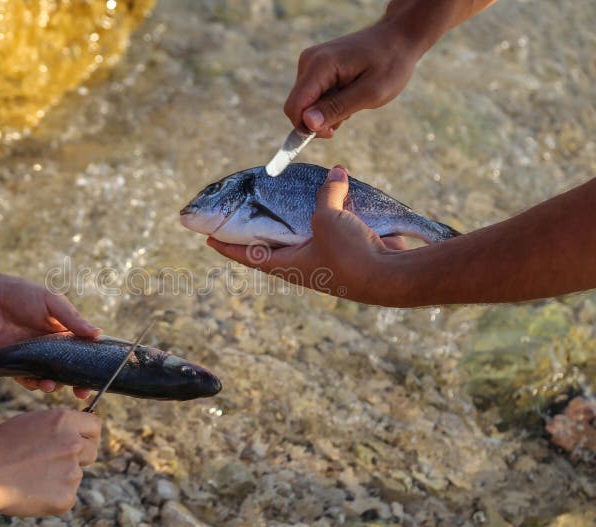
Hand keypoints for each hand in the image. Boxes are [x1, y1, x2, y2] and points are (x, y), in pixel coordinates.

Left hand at [0, 269, 99, 396]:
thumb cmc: (23, 294)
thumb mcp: (52, 302)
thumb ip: (73, 320)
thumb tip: (99, 334)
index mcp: (65, 333)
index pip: (83, 352)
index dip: (91, 366)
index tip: (99, 378)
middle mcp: (52, 348)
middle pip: (69, 371)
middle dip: (77, 384)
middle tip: (81, 392)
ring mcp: (34, 357)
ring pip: (49, 378)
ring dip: (53, 385)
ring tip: (50, 384)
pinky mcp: (16, 364)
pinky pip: (28, 380)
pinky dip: (33, 384)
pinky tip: (36, 382)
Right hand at [0, 409, 101, 516]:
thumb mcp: (31, 422)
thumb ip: (58, 427)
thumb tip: (75, 432)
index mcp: (64, 421)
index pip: (96, 425)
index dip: (88, 434)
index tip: (82, 440)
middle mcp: (73, 444)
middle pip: (92, 451)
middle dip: (80, 456)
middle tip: (54, 462)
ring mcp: (72, 472)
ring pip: (77, 474)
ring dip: (62, 476)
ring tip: (32, 476)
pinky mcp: (66, 497)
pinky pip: (67, 495)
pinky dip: (54, 496)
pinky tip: (32, 491)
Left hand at [208, 166, 409, 304]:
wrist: (392, 276)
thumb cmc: (349, 253)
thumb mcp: (328, 218)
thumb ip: (328, 193)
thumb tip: (337, 173)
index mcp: (288, 264)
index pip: (248, 254)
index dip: (227, 245)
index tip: (209, 239)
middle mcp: (303, 265)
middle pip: (274, 243)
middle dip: (262, 228)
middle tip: (246, 212)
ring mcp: (325, 260)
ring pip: (304, 235)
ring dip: (296, 219)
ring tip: (287, 200)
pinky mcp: (347, 253)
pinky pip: (331, 230)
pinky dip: (329, 214)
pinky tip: (335, 195)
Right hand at [284, 21, 422, 137]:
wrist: (397, 38)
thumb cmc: (389, 63)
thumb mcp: (370, 93)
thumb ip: (337, 108)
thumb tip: (307, 123)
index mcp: (320, 65)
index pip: (295, 106)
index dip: (307, 127)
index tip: (331, 133)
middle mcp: (309, 61)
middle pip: (298, 106)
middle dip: (319, 119)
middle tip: (349, 115)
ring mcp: (310, 62)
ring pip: (305, 103)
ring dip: (326, 110)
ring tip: (352, 99)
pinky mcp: (315, 66)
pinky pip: (312, 95)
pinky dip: (328, 102)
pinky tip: (348, 92)